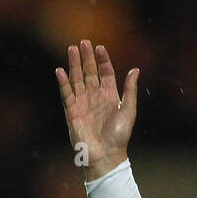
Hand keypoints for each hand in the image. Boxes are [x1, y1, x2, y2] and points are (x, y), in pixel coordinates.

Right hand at [56, 40, 138, 179]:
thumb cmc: (119, 136)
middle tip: (84, 42)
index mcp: (110, 97)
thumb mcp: (128, 111)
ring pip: (77, 79)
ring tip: (72, 49)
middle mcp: (96, 97)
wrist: (105, 155)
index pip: (106, 73)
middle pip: (90, 72)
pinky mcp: (72, 110)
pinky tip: (61, 70)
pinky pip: (67, 93)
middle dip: (87, 58)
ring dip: (74, 64)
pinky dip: (64, 82)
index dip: (103, 60)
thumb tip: (135, 70)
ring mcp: (83, 103)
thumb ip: (130, 91)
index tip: (100, 47)